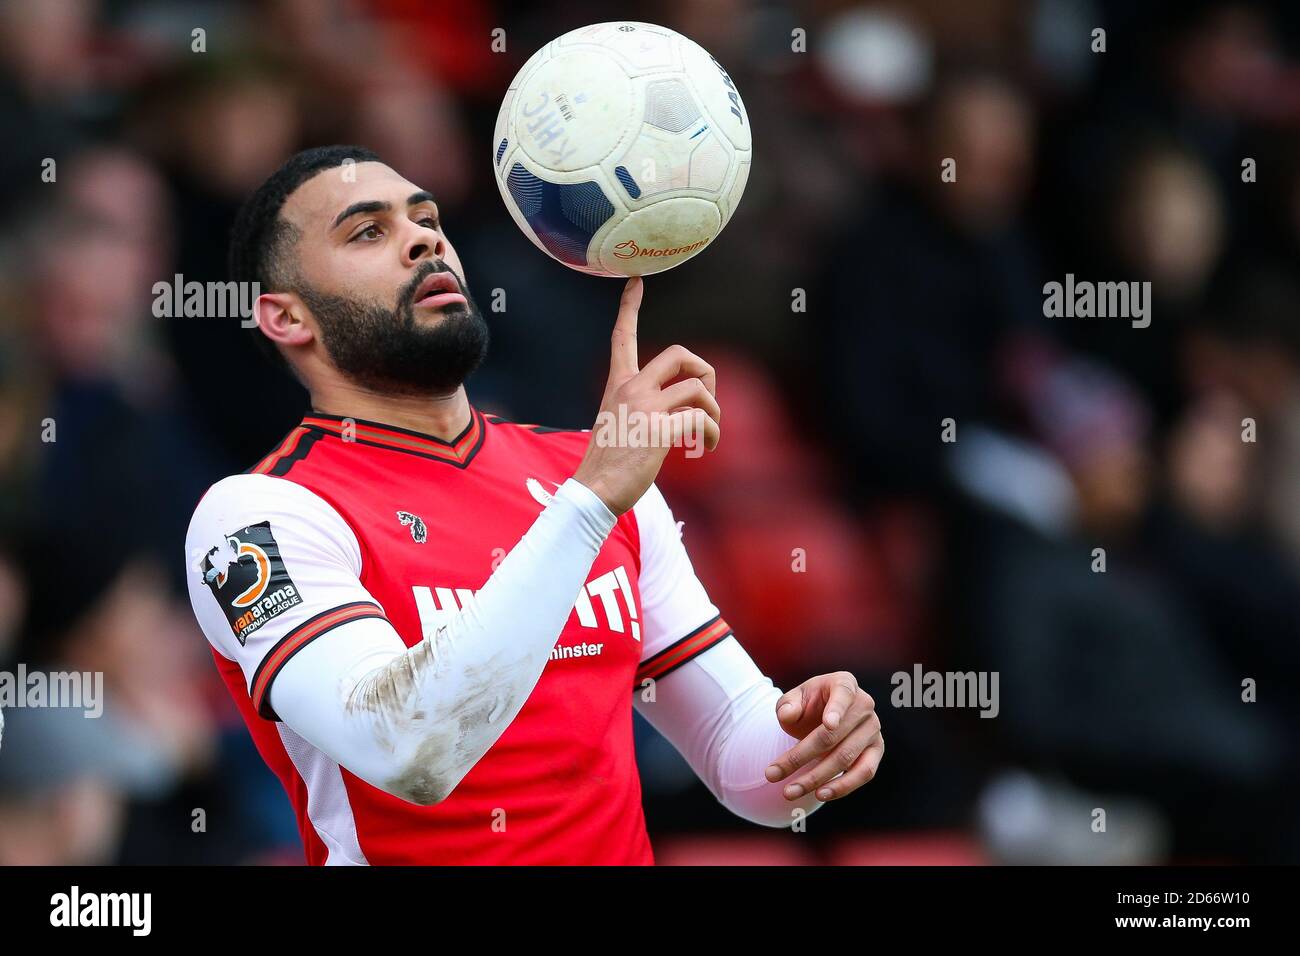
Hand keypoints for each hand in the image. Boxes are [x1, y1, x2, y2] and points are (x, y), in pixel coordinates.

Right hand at [573, 276, 720, 515]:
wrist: (595, 491)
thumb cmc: (608, 464)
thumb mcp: (619, 423)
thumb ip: (642, 408)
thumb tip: (679, 412)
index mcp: (618, 385)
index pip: (623, 337)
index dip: (630, 307)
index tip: (636, 281)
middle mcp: (631, 389)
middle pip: (680, 354)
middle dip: (705, 372)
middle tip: (707, 397)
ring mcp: (646, 408)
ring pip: (697, 389)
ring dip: (713, 412)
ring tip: (708, 433)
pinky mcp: (660, 430)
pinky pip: (701, 418)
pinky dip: (712, 433)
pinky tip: (706, 447)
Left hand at [765, 672, 882, 801]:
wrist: (822, 717)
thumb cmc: (807, 705)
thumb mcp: (793, 699)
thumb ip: (787, 705)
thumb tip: (788, 715)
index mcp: (844, 683)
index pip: (843, 694)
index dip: (836, 709)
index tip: (828, 725)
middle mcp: (864, 705)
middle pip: (833, 736)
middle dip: (800, 757)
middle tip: (772, 774)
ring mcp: (873, 729)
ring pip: (846, 759)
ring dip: (816, 778)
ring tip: (791, 791)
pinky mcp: (876, 752)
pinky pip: (863, 773)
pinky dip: (842, 786)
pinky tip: (819, 795)